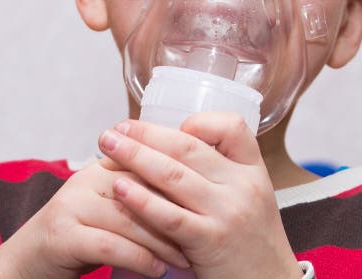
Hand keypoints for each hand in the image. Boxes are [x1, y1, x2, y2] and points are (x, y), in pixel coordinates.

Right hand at [0, 159, 189, 278]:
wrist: (27, 262)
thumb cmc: (78, 235)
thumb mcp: (109, 206)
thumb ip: (139, 192)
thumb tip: (190, 191)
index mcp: (103, 166)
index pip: (148, 162)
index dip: (181, 179)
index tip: (209, 199)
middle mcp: (87, 178)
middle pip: (142, 187)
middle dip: (178, 210)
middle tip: (206, 230)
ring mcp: (72, 205)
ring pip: (129, 218)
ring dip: (162, 241)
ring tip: (186, 257)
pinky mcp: (63, 235)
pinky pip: (110, 245)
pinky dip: (138, 258)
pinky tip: (158, 270)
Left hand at [97, 113, 303, 278]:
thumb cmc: (252, 240)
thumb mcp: (250, 196)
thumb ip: (221, 172)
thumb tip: (173, 145)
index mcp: (253, 170)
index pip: (232, 127)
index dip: (198, 121)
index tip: (168, 124)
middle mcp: (243, 186)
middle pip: (188, 148)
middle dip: (147, 134)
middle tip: (116, 128)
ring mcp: (227, 212)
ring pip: (174, 176)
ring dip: (135, 158)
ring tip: (108, 147)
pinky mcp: (210, 241)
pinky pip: (170, 216)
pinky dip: (142, 200)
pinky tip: (120, 188)